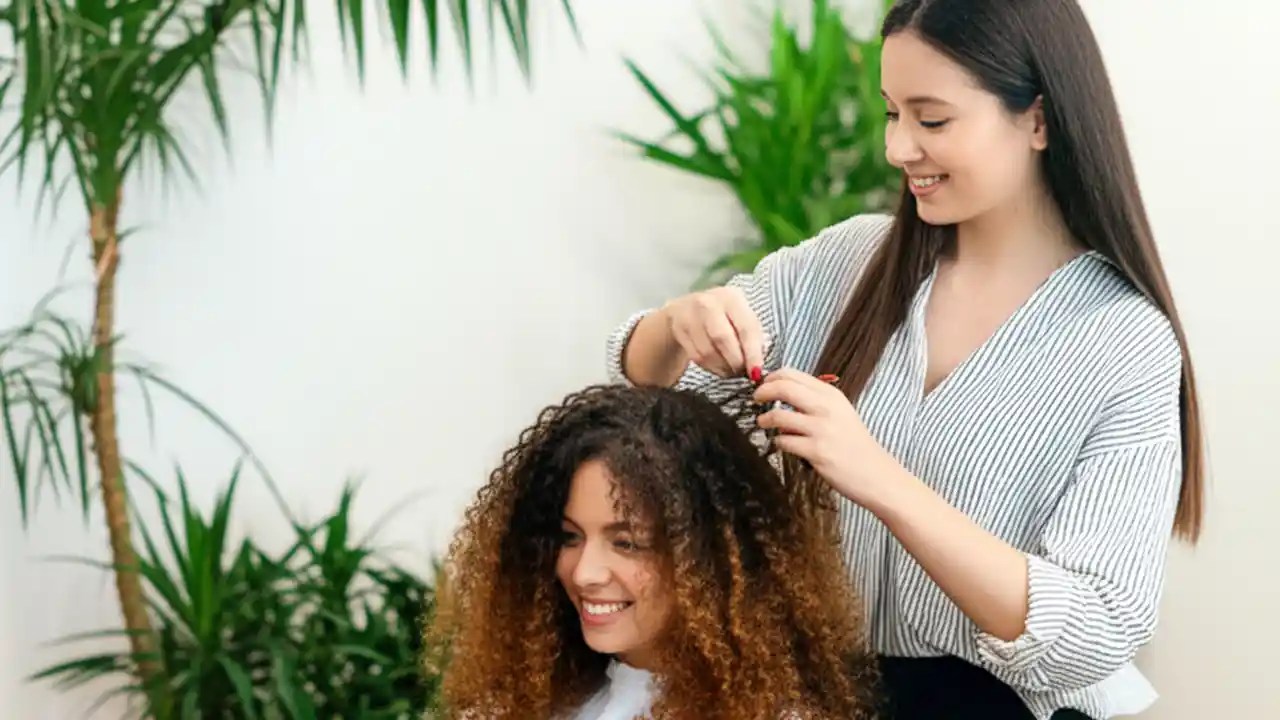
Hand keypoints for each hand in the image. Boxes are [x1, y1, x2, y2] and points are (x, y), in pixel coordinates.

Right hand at [660, 287, 765, 378]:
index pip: (745, 328)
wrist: (685, 308)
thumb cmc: (723, 315)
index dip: (752, 353)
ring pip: (708, 351)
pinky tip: (717, 367)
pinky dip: (710, 367)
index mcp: (731, 298)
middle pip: (723, 338)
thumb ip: (753, 338)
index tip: (756, 372)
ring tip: (731, 371)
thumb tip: (757, 367)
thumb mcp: (741, 317)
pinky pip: (696, 356)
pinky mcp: (678, 329)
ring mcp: (690, 315)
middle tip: (742, 373)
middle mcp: (708, 303)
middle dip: (735, 362)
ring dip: (722, 367)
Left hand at [753, 368, 899, 505]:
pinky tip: (781, 444)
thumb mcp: (840, 414)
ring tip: (763, 423)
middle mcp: (827, 408)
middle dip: (763, 391)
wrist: (877, 475)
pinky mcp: (816, 452)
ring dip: (765, 419)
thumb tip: (782, 393)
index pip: (793, 374)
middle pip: (783, 387)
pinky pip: (784, 442)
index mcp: (832, 395)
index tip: (764, 385)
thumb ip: (815, 402)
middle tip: (756, 399)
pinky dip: (777, 442)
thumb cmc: (855, 446)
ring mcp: (822, 430)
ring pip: (779, 416)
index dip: (772, 377)